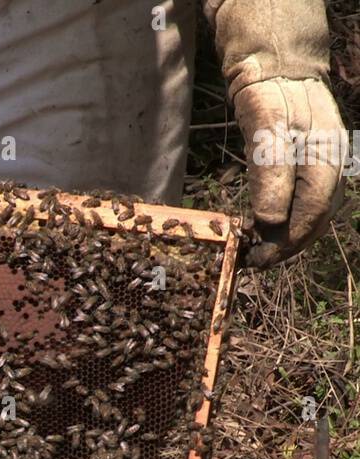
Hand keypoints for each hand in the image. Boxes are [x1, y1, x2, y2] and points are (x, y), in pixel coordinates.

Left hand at [236, 78, 346, 267]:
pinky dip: (289, 218)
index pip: (311, 214)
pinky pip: (307, 199)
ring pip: (313, 212)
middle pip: (315, 219)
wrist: (279, 67)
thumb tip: (268, 220)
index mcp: (326, 160)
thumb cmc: (271, 96)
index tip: (257, 259)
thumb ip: (270, 173)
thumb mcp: (266, 130)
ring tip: (260, 249)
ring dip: (288, 235)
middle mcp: (333, 165)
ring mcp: (327, 164)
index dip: (286, 241)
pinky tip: (270, 225)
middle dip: (287, 245)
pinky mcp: (314, 163)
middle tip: (255, 262)